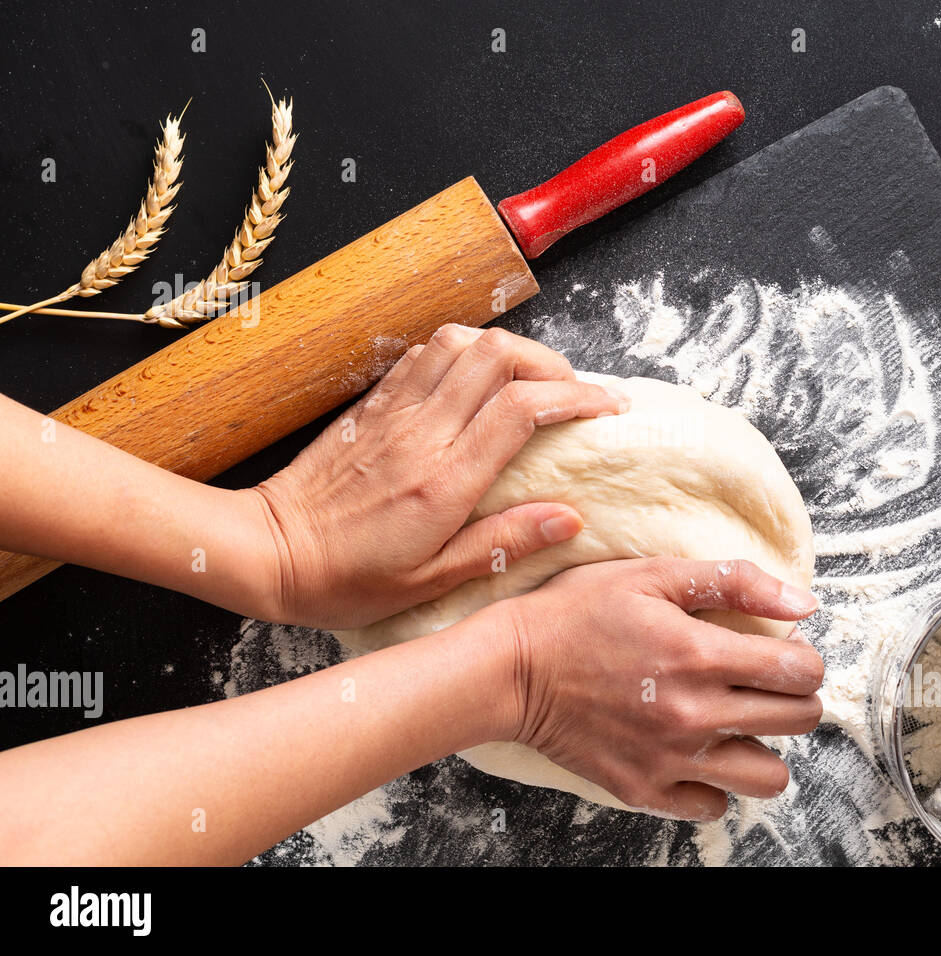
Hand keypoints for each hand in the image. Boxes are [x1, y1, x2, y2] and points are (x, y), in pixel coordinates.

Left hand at [246, 325, 628, 627]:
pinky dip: (466, 349)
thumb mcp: (432, 582)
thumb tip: (569, 518)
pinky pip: (426, 353)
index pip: (522, 409)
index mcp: (443, 482)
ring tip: (534, 378)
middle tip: (576, 392)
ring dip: (510, 349)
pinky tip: (481, 374)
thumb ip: (502, 545)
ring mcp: (395, 412)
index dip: (576, 396)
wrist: (268, 553)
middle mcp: (422, 434)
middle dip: (553, 363)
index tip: (608, 407)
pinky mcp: (375, 404)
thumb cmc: (348, 579)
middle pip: (500, 356)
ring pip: (464, 342)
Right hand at [488, 557, 823, 819]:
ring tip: (737, 723)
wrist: (511, 670)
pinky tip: (696, 751)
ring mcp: (670, 759)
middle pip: (798, 721)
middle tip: (763, 681)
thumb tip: (804, 603)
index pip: (802, 672)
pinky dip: (714, 782)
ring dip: (763, 748)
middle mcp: (694, 714)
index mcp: (701, 655)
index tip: (781, 649)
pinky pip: (713, 805)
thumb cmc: (579, 613)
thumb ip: (734, 582)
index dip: (804, 656)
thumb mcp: (652, 575)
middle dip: (795, 697)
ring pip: (769, 777)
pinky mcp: (644, 790)